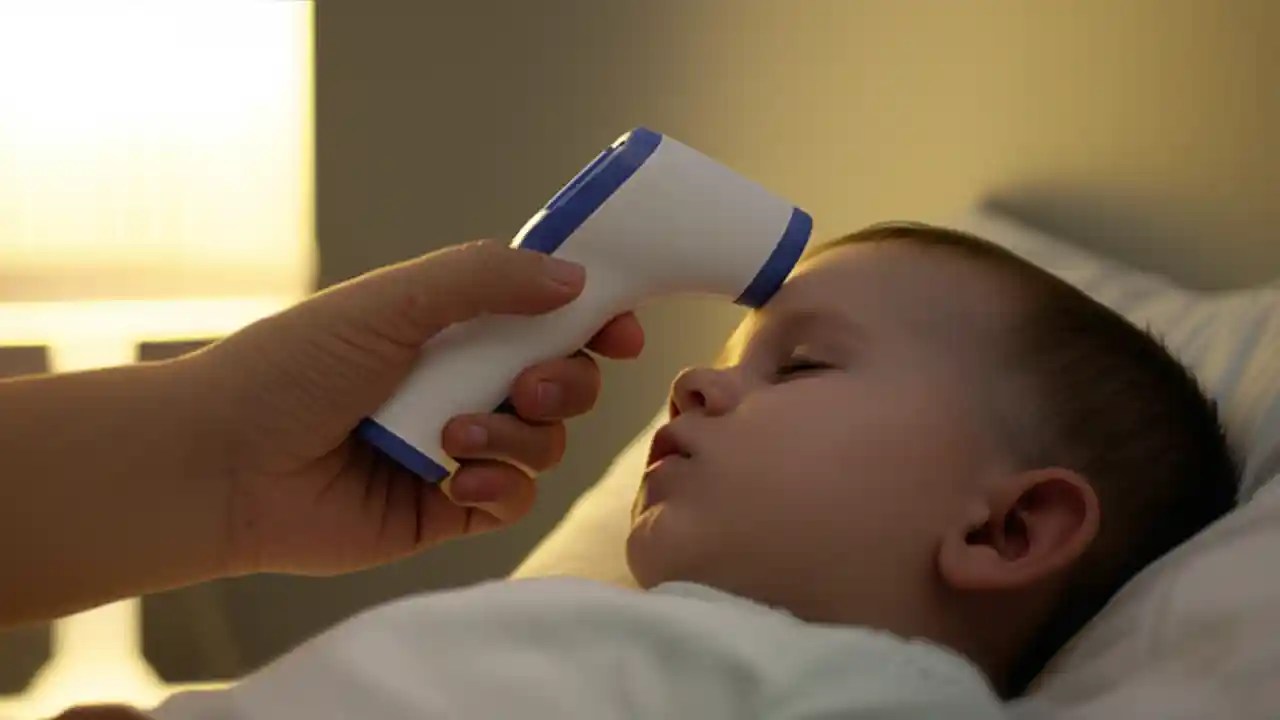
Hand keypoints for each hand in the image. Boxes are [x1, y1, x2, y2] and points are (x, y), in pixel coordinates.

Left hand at [185, 240, 642, 575]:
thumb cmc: (292, 368)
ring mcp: (457, 450)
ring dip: (516, 438)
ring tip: (453, 438)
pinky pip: (514, 501)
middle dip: (566, 382)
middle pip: (564, 381)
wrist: (223, 465)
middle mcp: (462, 385)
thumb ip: (485, 279)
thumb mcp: (392, 301)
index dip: (592, 321)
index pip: (545, 316)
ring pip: (545, 443)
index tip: (619, 329)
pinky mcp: (445, 509)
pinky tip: (455, 481)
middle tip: (531, 385)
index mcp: (449, 326)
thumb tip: (577, 281)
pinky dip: (500, 489)